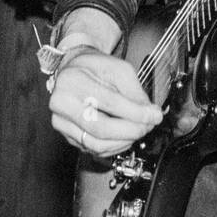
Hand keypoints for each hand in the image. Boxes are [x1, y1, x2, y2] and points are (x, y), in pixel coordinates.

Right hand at [48, 49, 162, 158]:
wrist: (72, 71)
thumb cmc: (94, 68)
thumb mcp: (118, 68)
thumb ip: (134, 91)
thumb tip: (149, 113)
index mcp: (73, 81)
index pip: (110, 103)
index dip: (137, 113)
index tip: (155, 116)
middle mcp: (62, 104)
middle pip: (101, 128)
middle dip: (131, 131)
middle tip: (148, 126)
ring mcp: (61, 122)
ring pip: (96, 144)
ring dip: (124, 141)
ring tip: (138, 131)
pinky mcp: (66, 134)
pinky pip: (92, 148)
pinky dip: (113, 147)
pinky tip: (125, 137)